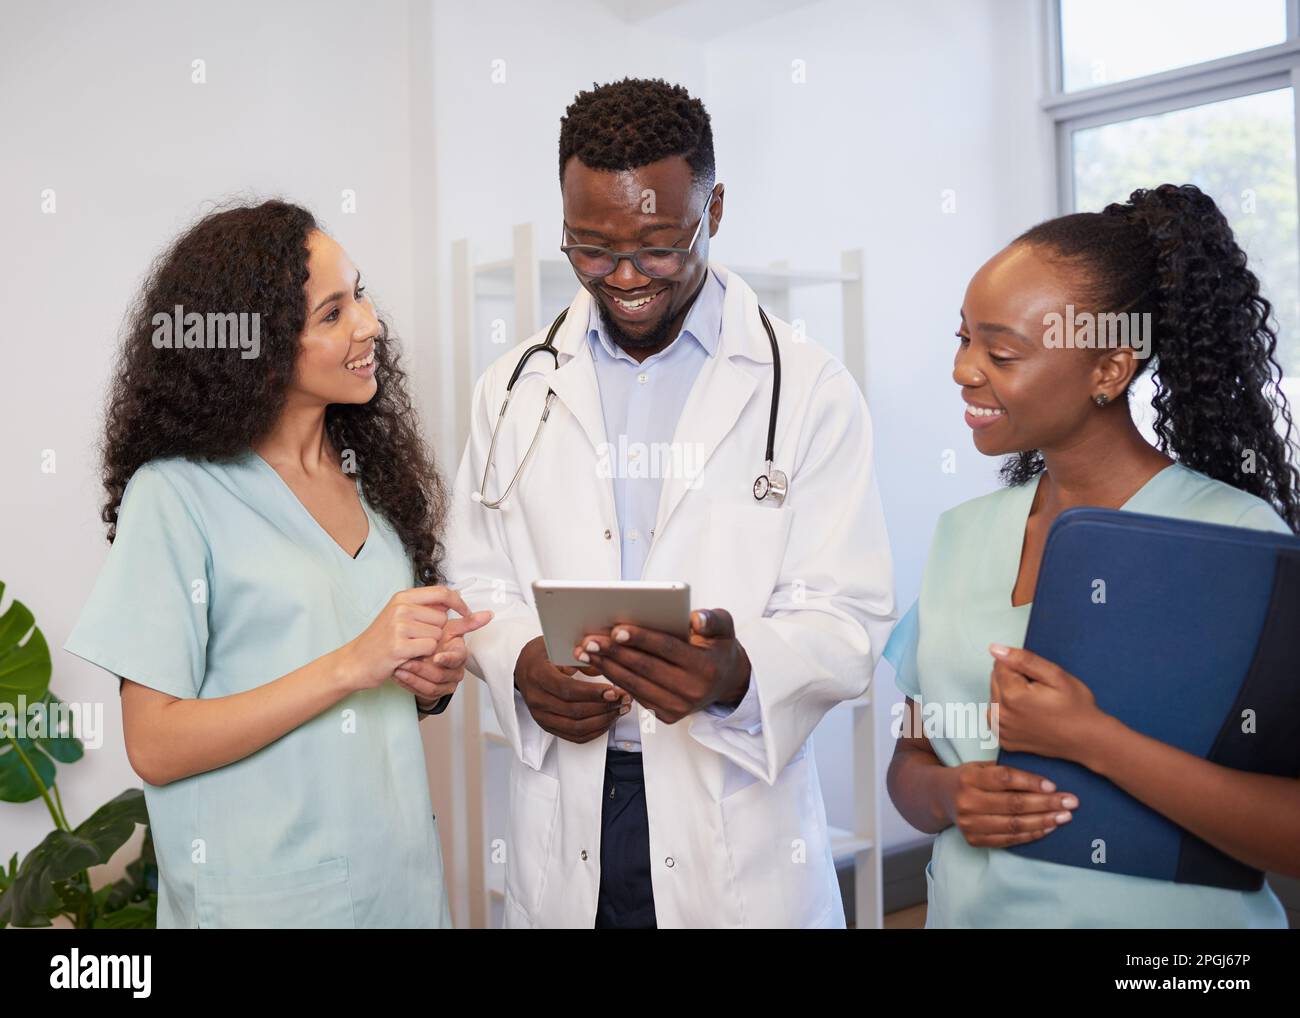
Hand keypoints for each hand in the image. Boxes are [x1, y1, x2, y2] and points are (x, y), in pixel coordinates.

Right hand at [339, 586, 475, 691]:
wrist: (355, 661)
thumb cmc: (381, 640)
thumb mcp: (400, 615)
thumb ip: (426, 607)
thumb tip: (457, 598)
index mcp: (403, 597)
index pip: (442, 592)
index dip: (459, 602)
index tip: (466, 612)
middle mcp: (401, 608)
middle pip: (442, 619)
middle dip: (436, 633)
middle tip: (414, 640)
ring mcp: (399, 626)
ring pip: (437, 635)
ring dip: (428, 646)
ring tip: (408, 647)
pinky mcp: (399, 645)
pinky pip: (430, 648)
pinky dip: (423, 655)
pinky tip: (406, 656)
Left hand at [395, 608, 493, 706]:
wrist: (429, 655)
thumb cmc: (438, 639)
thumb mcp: (450, 628)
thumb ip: (466, 621)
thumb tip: (489, 613)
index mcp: (460, 654)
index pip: (457, 659)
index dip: (448, 659)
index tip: (436, 657)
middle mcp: (456, 671)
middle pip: (441, 675)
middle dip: (422, 668)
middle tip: (406, 659)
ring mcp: (446, 683)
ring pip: (431, 686)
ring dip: (414, 676)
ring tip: (400, 666)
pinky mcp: (434, 693)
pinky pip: (422, 692)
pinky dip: (409, 684)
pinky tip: (399, 674)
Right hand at [514, 636, 630, 743]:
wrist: (525, 668)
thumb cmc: (544, 654)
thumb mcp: (559, 645)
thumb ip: (580, 655)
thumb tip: (604, 663)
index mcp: (538, 675)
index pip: (566, 689)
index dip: (592, 693)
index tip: (613, 690)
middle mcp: (537, 699)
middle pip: (574, 711)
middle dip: (604, 707)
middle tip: (624, 698)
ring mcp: (541, 716)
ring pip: (576, 727)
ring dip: (603, 720)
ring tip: (621, 708)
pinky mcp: (548, 727)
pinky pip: (575, 736)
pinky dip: (595, 730)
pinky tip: (609, 719)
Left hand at [574, 608, 749, 724]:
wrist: (726, 682)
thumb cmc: (718, 648)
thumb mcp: (724, 627)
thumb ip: (713, 619)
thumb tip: (695, 619)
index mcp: (706, 667)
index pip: (668, 650)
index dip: (641, 639)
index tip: (616, 629)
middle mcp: (692, 691)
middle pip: (645, 668)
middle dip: (615, 653)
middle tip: (590, 639)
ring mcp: (678, 707)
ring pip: (635, 684)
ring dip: (608, 667)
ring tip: (586, 650)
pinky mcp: (667, 715)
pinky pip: (635, 694)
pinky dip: (615, 679)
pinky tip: (600, 664)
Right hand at [940, 761, 1078, 848]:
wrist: (940, 797)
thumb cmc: (969, 777)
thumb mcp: (980, 765)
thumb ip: (1005, 769)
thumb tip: (1045, 778)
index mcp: (968, 777)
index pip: (1004, 779)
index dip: (1030, 782)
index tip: (1054, 785)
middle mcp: (966, 802)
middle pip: (1013, 804)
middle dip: (1047, 803)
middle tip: (1071, 802)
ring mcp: (969, 824)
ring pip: (1014, 824)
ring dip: (1044, 821)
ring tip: (1065, 817)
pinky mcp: (974, 840)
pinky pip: (1009, 840)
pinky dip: (1031, 834)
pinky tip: (1048, 827)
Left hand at [988, 644, 1108, 761]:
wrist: (1087, 740)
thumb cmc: (1076, 709)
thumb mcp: (1056, 675)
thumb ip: (1023, 659)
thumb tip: (996, 649)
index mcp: (1012, 696)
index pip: (1001, 664)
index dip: (1022, 667)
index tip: (1038, 679)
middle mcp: (1001, 714)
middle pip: (995, 680)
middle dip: (1014, 679)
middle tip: (1040, 691)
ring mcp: (1001, 729)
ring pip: (995, 696)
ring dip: (1009, 695)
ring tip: (1035, 704)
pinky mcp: (1004, 740)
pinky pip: (997, 715)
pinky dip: (1008, 712)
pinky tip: (1027, 715)